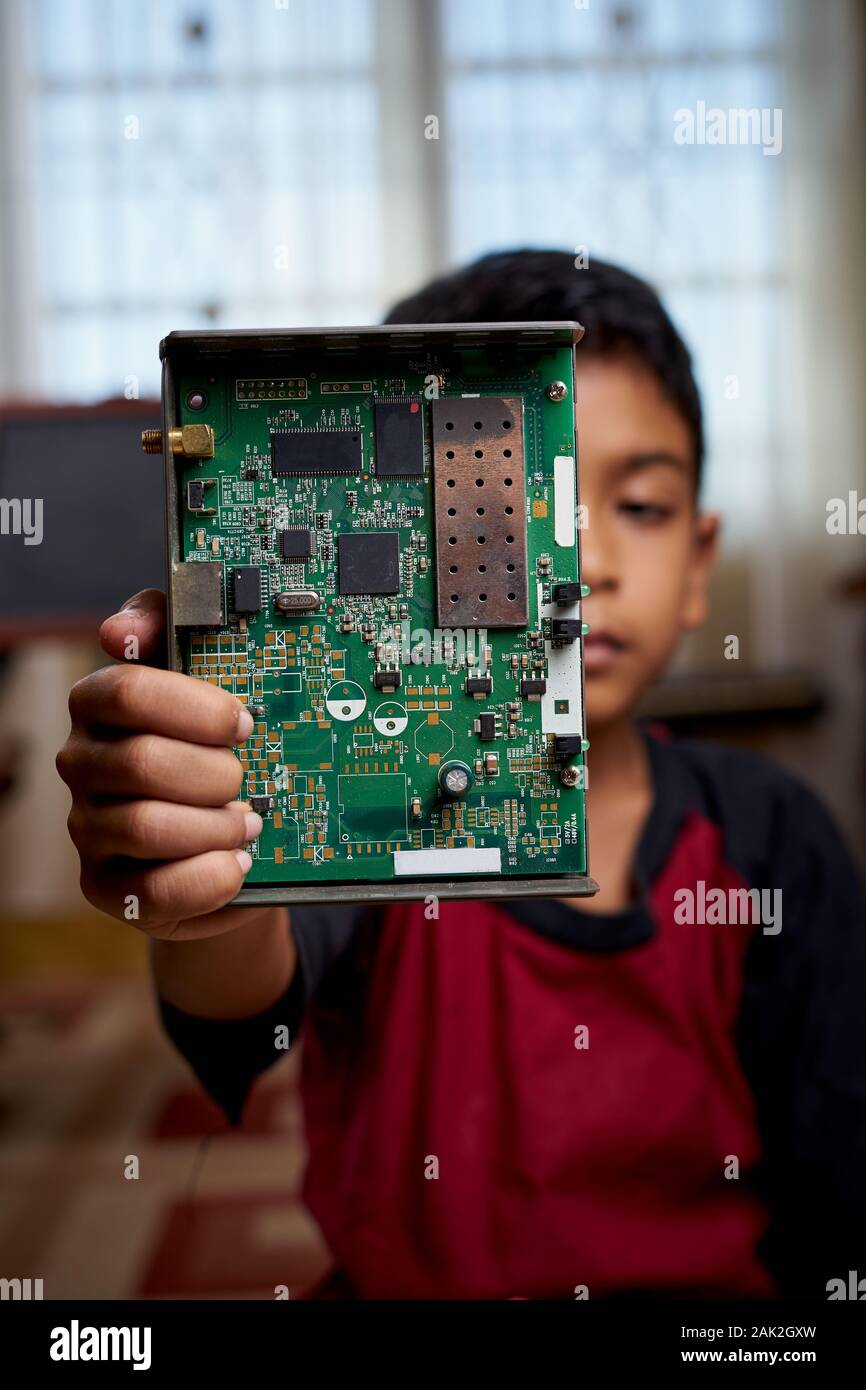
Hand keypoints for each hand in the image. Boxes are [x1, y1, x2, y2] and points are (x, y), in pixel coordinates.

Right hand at [57, 589, 262, 939]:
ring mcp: (90, 829)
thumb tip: (121, 627)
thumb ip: (172, 629)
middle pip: (143, 763)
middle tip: (245, 778)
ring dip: (216, 826)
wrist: (220, 840)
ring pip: (149, 827)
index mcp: (101, 706)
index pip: (127, 692)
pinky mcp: (107, 889)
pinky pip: (158, 890)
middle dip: (213, 774)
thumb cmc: (210, 751)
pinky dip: (211, 877)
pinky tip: (237, 862)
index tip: (240, 721)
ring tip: (248, 824)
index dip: (195, 707)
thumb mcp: (205, 684)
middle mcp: (84, 765)